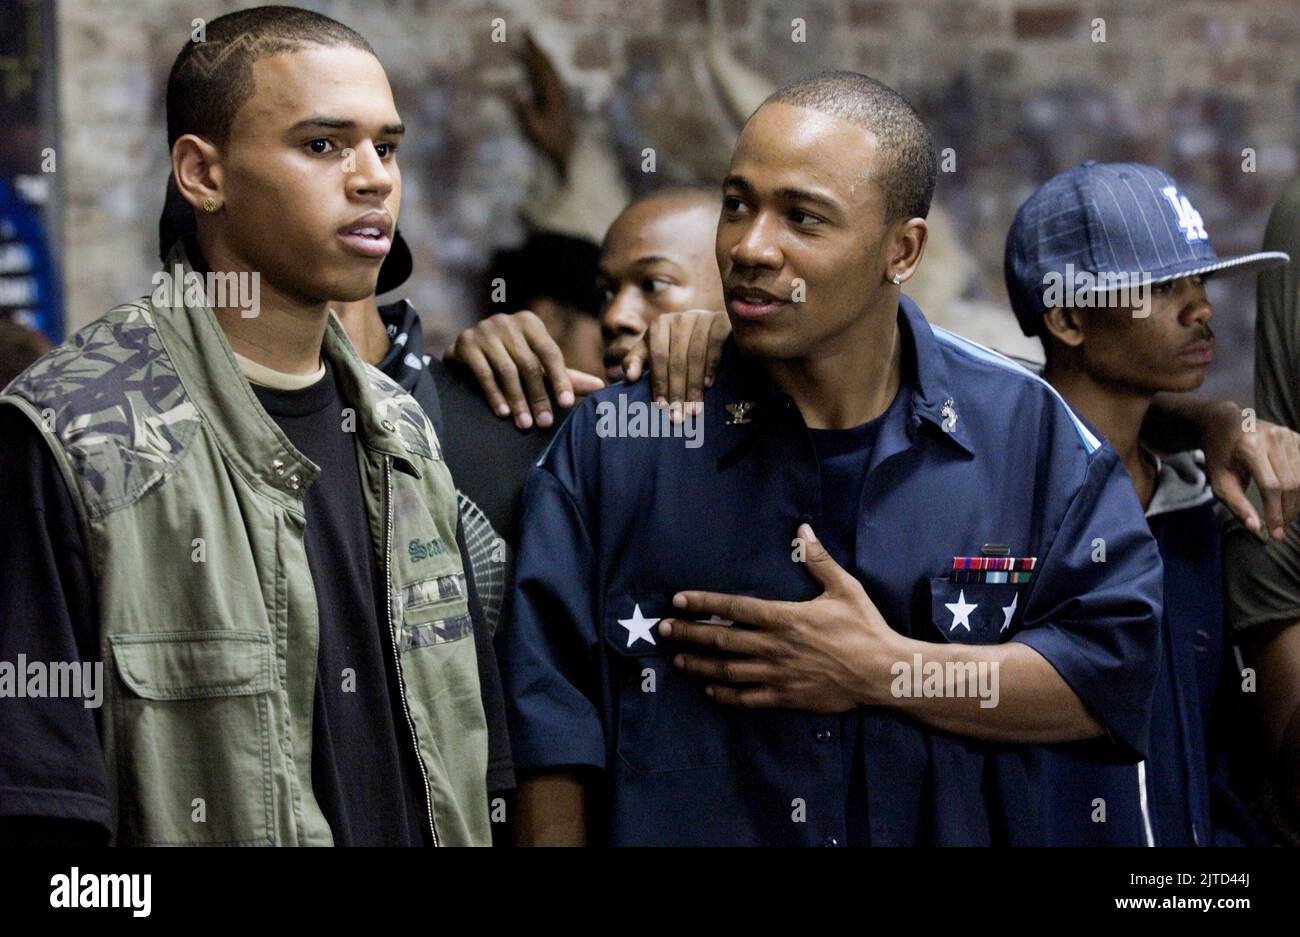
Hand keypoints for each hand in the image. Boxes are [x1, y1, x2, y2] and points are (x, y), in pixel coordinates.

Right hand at [447, 310, 603, 428]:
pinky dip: (494, 395)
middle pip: (529, 364)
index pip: (550, 353)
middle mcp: (507, 321)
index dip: (560, 380)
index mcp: (530, 323)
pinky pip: (483, 373)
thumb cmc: (510, 358)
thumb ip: (566, 376)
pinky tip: (503, 413)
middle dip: (539, 396)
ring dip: (518, 400)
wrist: (466, 351)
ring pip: (507, 371)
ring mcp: (484, 330)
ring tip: (525, 424)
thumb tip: (601, 386)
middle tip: (545, 423)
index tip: (567, 405)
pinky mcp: (465, 343)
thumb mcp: (537, 364)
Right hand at [510, 32, 573, 175]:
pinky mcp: (557, 102)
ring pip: (549, 71)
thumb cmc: (549, 143)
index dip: (532, 53)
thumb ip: (523, 108)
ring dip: (539, 56)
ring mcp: (559, 96)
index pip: (542, 68)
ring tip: (529, 45)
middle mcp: (558, 92)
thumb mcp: (533, 128)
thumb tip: (512, 90)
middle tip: (525, 33)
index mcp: (553, 95)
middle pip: (547, 64)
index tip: (522, 41)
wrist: (566, 153)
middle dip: (536, 48)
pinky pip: (549, 80)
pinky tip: (536, 67)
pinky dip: (541, 69)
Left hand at [621, 309, 729, 421]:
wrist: (709, 327)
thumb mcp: (652, 350)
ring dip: (694, 386)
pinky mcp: (721, 321)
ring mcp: (701, 317)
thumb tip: (630, 377)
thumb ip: (636, 361)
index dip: (659, 382)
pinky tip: (708, 386)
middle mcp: (680, 318)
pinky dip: (711, 366)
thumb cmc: (675, 344)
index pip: (658, 357)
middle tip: (678, 416)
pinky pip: (715, 345)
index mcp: (659, 325)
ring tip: (693, 410)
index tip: (661, 407)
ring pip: (696, 356)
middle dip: (677, 391)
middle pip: (677, 360)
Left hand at [660, 524, 902, 711]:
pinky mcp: (786, 697)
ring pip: (728, 671)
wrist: (882, 672)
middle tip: (664, 630)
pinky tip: (711, 690)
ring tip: (679, 660)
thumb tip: (802, 529)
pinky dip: (725, 695)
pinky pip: (747, 698)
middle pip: (722, 640)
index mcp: (784, 617)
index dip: (703, 604)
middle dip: (689, 634)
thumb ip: (818, 560)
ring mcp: (777, 673)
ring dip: (699, 665)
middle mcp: (774, 646)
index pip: (733, 608)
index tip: (679, 600)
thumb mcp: (844, 588)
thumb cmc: (864, 627)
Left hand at [1201, 403, 1299, 539]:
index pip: (1271, 486)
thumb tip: (1256, 529)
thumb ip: (1237, 504)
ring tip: (1286, 515)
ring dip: (1298, 501)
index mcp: (1250, 447)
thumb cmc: (1220, 456)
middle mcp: (1273, 438)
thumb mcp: (1219, 481)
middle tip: (1282, 528)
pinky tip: (1294, 500)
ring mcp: (1287, 435)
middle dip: (1289, 510)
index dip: (1276, 512)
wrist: (1225, 423)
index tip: (1276, 533)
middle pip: (1291, 483)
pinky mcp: (1296, 436)